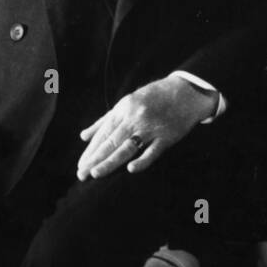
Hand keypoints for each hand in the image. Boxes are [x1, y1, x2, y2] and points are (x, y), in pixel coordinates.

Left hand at [77, 73, 215, 179]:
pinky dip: (142, 160)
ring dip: (110, 161)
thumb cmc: (154, 97)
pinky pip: (153, 150)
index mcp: (123, 109)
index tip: (80, 166)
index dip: (90, 150)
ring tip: (96, 174)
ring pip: (127, 147)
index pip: (103, 133)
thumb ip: (105, 120)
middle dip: (95, 159)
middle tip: (81, 175)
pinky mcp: (167, 136)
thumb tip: (83, 136)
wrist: (186, 91)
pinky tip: (130, 169)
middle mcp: (135, 117)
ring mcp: (151, 127)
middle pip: (112, 141)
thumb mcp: (127, 102)